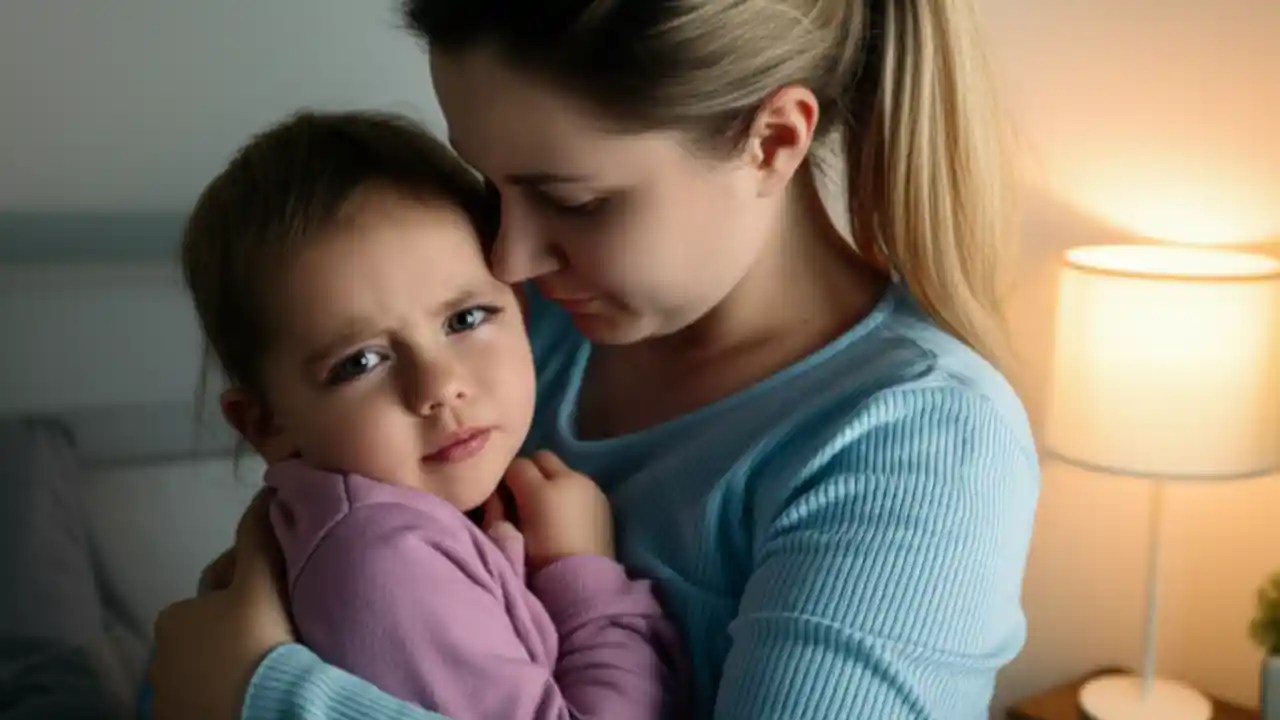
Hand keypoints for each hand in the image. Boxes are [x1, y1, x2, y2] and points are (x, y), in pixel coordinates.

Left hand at [149, 489, 294, 719]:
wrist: (258, 714)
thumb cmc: (255, 642)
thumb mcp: (261, 583)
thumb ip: (259, 537)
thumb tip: (265, 489)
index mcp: (173, 615)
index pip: (220, 587)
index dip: (256, 582)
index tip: (286, 593)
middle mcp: (160, 654)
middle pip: (216, 626)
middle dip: (243, 623)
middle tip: (284, 626)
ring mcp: (167, 695)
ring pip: (214, 664)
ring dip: (238, 659)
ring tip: (275, 661)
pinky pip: (210, 697)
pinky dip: (230, 691)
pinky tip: (256, 689)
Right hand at [500, 450, 613, 569]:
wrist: (582, 583)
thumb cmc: (539, 561)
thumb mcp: (509, 533)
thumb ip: (498, 506)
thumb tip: (496, 493)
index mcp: (541, 489)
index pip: (516, 464)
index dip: (507, 477)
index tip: (502, 493)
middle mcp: (568, 479)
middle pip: (542, 458)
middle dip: (531, 472)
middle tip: (522, 497)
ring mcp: (590, 487)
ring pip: (562, 472)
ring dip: (552, 482)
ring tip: (546, 508)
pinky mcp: (603, 501)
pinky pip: (579, 486)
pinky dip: (569, 494)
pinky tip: (565, 516)